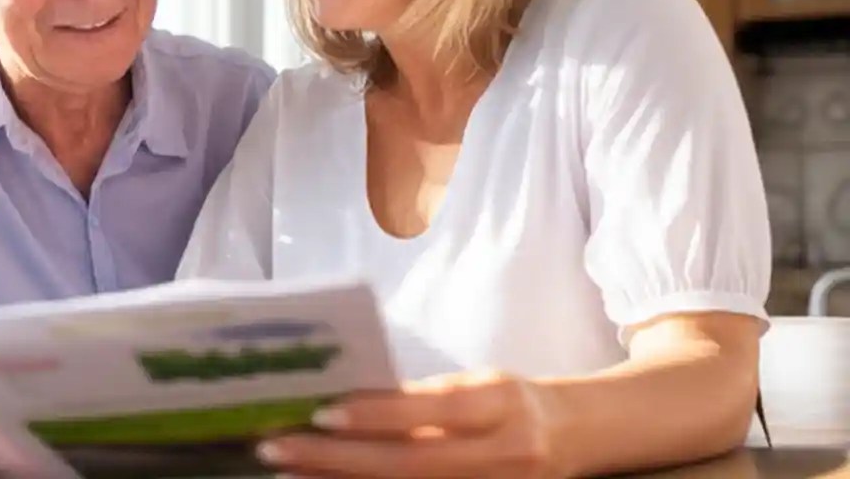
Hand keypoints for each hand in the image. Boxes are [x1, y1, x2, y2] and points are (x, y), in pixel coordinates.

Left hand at [256, 370, 569, 477]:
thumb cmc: (509, 402)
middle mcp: (505, 453)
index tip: (320, 413)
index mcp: (501, 403)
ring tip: (292, 473)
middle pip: (413, 463)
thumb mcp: (475, 385)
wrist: (573, 437)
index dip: (378, 413)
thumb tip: (342, 398)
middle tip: (280, 448)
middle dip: (339, 459)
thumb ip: (419, 396)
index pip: (434, 409)